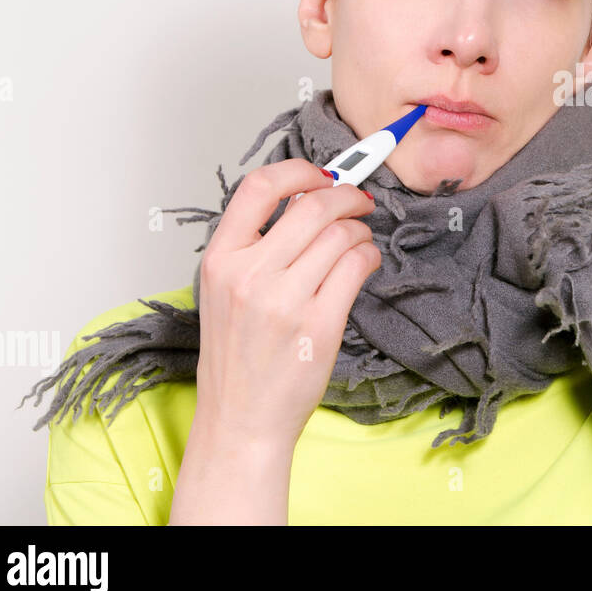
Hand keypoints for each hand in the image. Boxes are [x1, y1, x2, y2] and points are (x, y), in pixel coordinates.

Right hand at [193, 159, 379, 448]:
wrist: (240, 420)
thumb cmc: (237, 358)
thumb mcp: (225, 292)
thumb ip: (256, 246)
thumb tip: (308, 199)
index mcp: (220, 260)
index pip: (259, 188)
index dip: (298, 170)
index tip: (321, 174)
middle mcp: (249, 276)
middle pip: (313, 206)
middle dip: (347, 195)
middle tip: (360, 200)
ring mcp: (285, 300)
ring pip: (342, 234)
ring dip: (361, 229)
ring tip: (360, 240)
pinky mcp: (320, 323)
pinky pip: (358, 265)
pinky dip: (370, 255)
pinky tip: (366, 262)